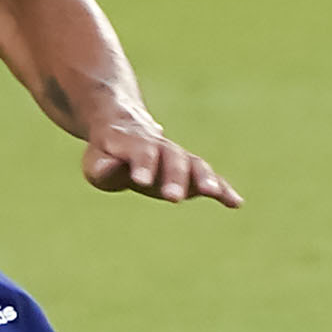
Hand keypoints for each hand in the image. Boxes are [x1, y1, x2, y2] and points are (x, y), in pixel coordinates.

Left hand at [82, 123, 242, 207]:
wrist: (126, 128)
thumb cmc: (108, 152)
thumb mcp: (96, 161)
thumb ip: (103, 168)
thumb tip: (113, 168)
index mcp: (133, 141)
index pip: (140, 151)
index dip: (142, 164)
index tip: (142, 181)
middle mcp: (160, 145)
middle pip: (171, 157)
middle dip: (174, 176)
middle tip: (173, 197)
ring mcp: (177, 155)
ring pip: (194, 163)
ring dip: (204, 178)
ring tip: (213, 192)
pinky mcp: (190, 169)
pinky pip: (209, 176)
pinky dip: (222, 188)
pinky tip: (235, 203)